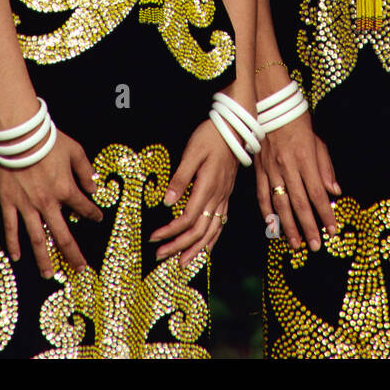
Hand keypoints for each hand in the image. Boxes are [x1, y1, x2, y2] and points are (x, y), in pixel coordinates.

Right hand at [0, 129, 103, 278]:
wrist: (20, 135)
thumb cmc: (48, 140)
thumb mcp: (75, 150)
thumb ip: (86, 171)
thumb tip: (95, 187)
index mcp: (65, 190)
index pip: (83, 208)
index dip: (93, 213)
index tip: (97, 218)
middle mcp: (47, 203)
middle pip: (62, 236)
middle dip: (73, 254)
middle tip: (80, 269)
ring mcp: (27, 206)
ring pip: (37, 238)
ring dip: (44, 258)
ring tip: (49, 274)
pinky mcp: (9, 203)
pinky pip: (12, 227)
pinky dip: (13, 243)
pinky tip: (17, 257)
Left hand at [150, 119, 237, 266]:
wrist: (234, 127)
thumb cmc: (211, 136)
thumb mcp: (192, 152)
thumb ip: (180, 178)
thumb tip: (167, 201)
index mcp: (208, 187)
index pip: (188, 218)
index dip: (171, 231)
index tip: (155, 237)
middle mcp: (218, 196)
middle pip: (199, 230)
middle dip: (179, 246)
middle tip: (161, 255)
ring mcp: (224, 197)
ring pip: (212, 231)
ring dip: (197, 249)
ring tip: (183, 263)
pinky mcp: (227, 194)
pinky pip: (221, 223)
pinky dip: (213, 239)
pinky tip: (206, 247)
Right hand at [256, 111, 339, 251]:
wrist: (273, 107)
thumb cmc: (298, 123)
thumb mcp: (318, 141)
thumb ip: (326, 168)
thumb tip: (334, 192)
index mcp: (306, 159)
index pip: (318, 193)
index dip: (325, 214)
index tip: (332, 230)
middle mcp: (288, 166)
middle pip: (299, 203)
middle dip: (308, 227)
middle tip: (315, 246)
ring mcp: (271, 169)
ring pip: (280, 203)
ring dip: (288, 226)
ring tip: (295, 243)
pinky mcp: (259, 169)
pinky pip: (262, 194)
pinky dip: (266, 212)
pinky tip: (272, 225)